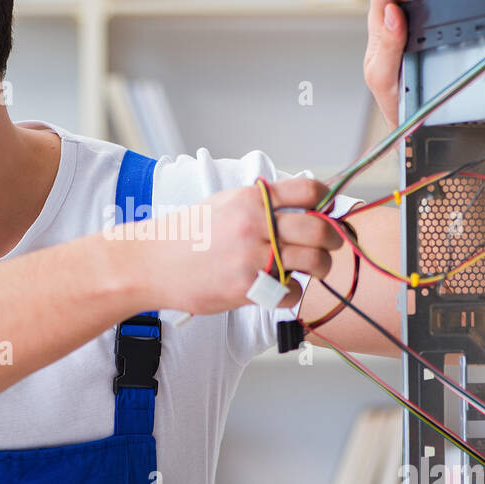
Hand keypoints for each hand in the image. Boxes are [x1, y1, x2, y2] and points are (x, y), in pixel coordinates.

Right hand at [137, 176, 342, 315]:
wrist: (150, 264)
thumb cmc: (185, 234)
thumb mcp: (222, 204)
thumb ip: (259, 203)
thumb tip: (298, 204)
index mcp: (251, 199)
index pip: (308, 191)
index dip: (325, 200)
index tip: (327, 210)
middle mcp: (254, 225)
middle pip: (319, 230)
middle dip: (333, 239)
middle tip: (331, 245)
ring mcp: (251, 258)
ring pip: (313, 262)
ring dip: (320, 266)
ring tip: (312, 268)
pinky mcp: (246, 288)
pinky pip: (290, 292)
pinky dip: (291, 292)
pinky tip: (280, 287)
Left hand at [364, 0, 480, 128]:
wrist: (417, 123)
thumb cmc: (395, 101)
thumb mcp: (382, 78)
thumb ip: (384, 47)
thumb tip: (392, 14)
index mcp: (383, 26)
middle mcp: (404, 17)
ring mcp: (427, 21)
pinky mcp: (449, 27)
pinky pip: (460, 1)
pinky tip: (479, 7)